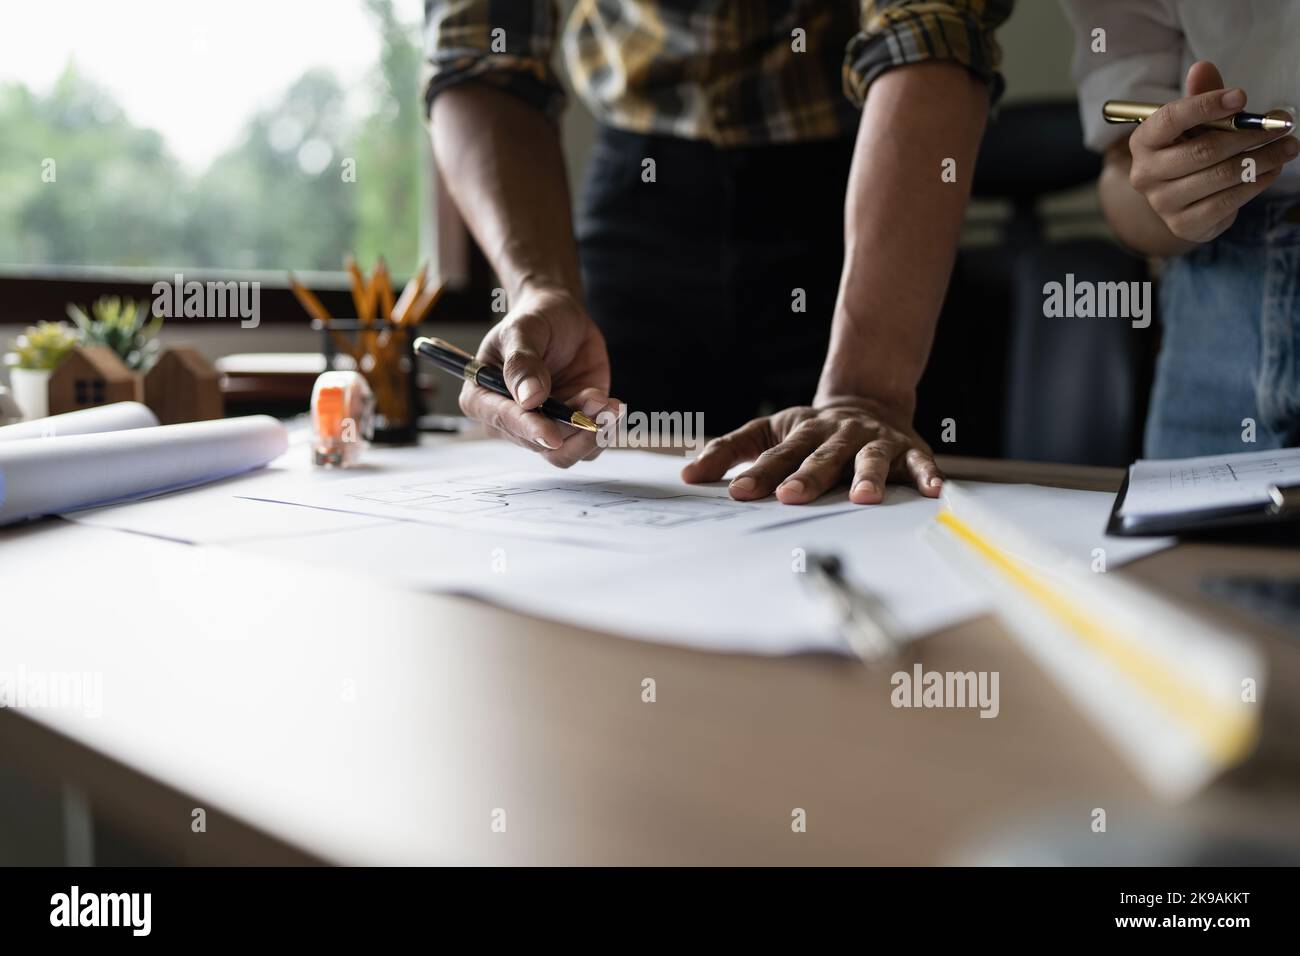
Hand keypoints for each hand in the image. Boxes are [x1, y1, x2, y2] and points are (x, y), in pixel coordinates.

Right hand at [459, 284, 616, 467]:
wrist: (563, 319)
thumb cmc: (535, 320)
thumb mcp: (523, 330)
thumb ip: (522, 363)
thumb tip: (529, 400)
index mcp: (483, 397)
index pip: (503, 421)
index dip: (528, 429)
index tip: (552, 434)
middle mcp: (510, 420)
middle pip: (538, 444)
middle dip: (571, 425)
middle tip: (597, 399)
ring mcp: (542, 427)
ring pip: (565, 453)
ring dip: (591, 431)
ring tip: (607, 402)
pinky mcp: (571, 429)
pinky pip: (588, 447)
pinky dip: (604, 431)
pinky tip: (612, 406)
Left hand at [680, 397, 942, 504]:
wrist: (866, 400)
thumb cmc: (810, 430)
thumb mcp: (767, 431)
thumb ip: (728, 451)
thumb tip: (687, 474)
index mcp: (802, 433)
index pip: (777, 454)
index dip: (758, 472)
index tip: (739, 491)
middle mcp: (837, 435)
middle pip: (820, 456)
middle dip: (807, 477)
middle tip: (791, 497)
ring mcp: (873, 440)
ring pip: (870, 458)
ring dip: (868, 476)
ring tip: (863, 498)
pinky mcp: (907, 449)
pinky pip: (919, 462)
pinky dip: (927, 475)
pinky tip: (932, 490)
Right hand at [1128, 60, 1297, 242]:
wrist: (1184, 202)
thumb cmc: (1190, 151)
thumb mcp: (1194, 123)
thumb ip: (1200, 96)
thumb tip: (1202, 68)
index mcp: (1143, 142)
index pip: (1171, 119)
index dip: (1206, 106)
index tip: (1242, 97)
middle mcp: (1145, 174)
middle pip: (1202, 150)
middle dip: (1248, 135)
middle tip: (1281, 125)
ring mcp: (1162, 203)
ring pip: (1220, 176)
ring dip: (1262, 158)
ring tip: (1288, 146)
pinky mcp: (1183, 225)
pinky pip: (1227, 201)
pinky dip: (1255, 183)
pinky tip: (1272, 170)